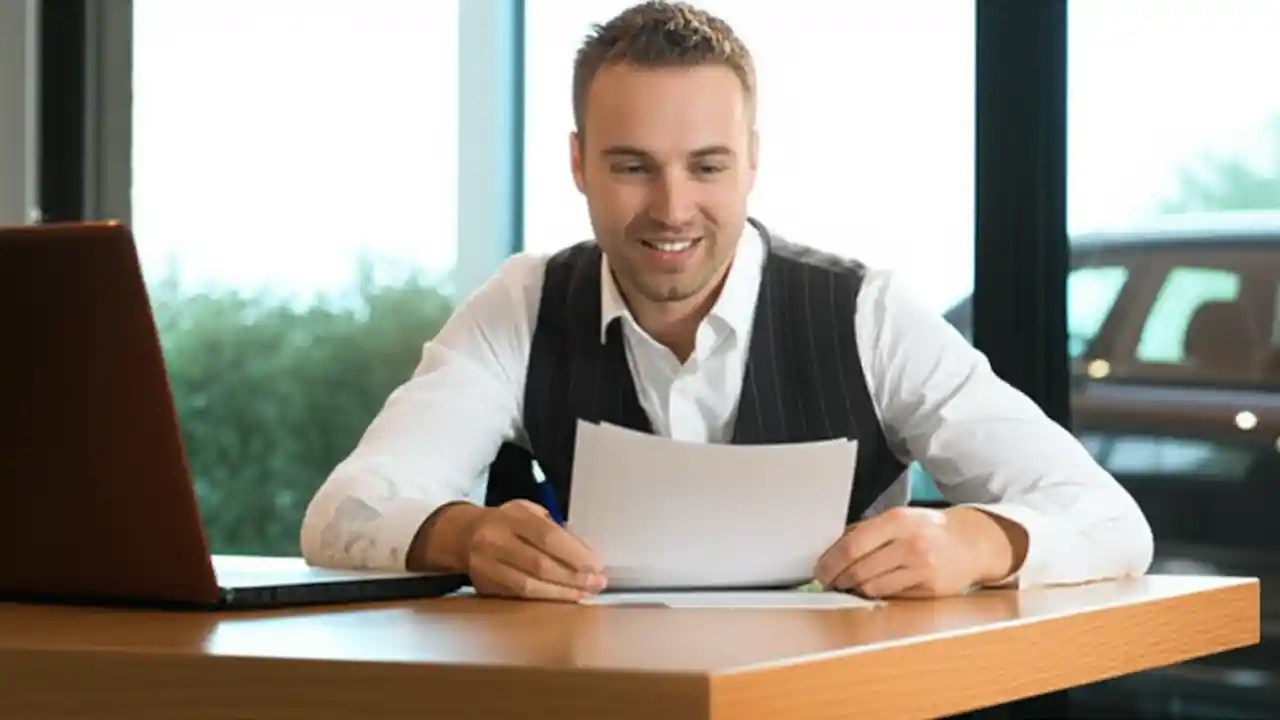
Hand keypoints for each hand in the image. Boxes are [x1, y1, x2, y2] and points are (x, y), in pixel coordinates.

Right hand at [463, 500, 607, 601]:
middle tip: (597, 583)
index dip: (575, 554)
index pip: (547, 536)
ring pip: (529, 587)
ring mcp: (488, 567)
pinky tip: (564, 598)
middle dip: (573, 577)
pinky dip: (546, 599)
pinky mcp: (486, 587)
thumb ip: (556, 529)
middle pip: (540, 565)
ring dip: (562, 592)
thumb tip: (587, 553)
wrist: (463, 536)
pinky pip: (520, 598)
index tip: (596, 564)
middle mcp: (496, 541)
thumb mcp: (529, 513)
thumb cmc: (506, 523)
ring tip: (585, 593)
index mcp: (511, 517)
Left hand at [813, 507, 1024, 598]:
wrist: (972, 543)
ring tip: (849, 584)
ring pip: (871, 586)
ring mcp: (921, 568)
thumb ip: (867, 530)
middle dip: (837, 578)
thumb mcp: (899, 519)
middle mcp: (910, 543)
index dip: (830, 561)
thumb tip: (831, 549)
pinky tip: (873, 587)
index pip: (852, 544)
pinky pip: (890, 596)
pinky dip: (876, 593)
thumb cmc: (930, 530)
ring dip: (854, 588)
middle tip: (828, 581)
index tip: (819, 569)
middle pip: (858, 568)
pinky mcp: (929, 589)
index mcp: (898, 520)